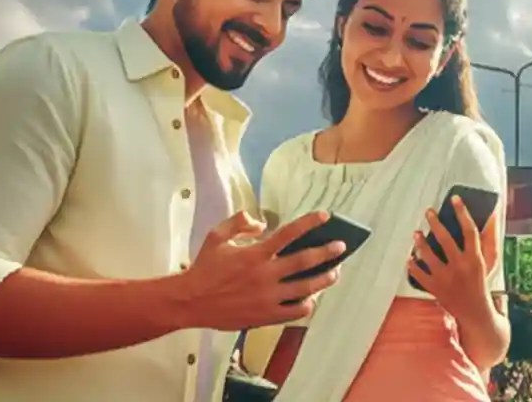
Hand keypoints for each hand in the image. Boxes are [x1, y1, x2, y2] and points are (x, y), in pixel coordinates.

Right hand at [179, 210, 345, 330]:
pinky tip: (312, 299)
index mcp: (255, 254)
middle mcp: (265, 275)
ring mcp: (267, 297)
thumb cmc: (204, 268)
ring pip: (306, 288)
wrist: (190, 302)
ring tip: (335, 273)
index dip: (310, 223)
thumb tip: (262, 223)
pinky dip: (307, 305)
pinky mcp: (265, 316)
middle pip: (305, 261)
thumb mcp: (216, 236)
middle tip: (341, 247)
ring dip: (324, 279)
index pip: (289, 233)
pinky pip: (294, 312)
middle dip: (327, 252)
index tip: (326, 216)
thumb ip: (239, 223)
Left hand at [407, 196, 497, 322]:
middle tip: (429, 212)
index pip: (470, 230)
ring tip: (416, 233)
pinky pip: (419, 275)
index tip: (455, 199)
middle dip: (435, 223)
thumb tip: (494, 214)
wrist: (475, 313)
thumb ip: (491, 238)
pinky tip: (410, 258)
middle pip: (445, 240)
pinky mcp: (435, 289)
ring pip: (429, 256)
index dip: (462, 213)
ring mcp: (445, 279)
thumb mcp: (490, 261)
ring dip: (420, 243)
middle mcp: (460, 267)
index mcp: (475, 259)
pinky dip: (412, 266)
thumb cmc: (483, 283)